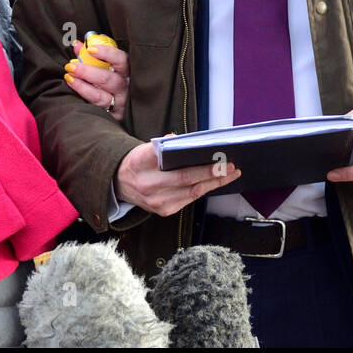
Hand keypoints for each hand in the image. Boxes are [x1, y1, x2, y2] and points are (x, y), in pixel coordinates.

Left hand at [63, 40, 128, 120]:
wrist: (115, 109)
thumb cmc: (108, 83)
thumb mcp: (104, 68)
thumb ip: (91, 57)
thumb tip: (77, 45)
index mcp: (126, 72)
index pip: (122, 60)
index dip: (107, 53)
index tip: (91, 49)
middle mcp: (125, 88)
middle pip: (109, 79)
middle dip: (88, 71)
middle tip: (72, 66)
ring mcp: (120, 103)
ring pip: (101, 96)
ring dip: (82, 86)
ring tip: (69, 77)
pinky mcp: (113, 116)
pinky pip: (96, 108)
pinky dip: (84, 97)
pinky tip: (74, 89)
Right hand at [114, 141, 238, 216]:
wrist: (120, 185)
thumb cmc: (138, 163)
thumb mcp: (144, 148)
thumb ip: (163, 144)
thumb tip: (183, 142)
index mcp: (140, 164)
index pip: (168, 160)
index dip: (189, 159)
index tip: (211, 156)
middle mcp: (148, 186)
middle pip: (185, 179)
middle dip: (211, 172)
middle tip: (229, 166)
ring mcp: (157, 202)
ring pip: (192, 192)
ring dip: (214, 182)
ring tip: (231, 173)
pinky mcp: (164, 211)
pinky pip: (190, 199)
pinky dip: (205, 189)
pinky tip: (217, 182)